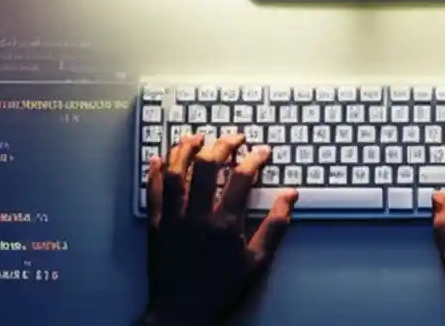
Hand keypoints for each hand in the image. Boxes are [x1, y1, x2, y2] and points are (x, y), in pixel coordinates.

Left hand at [140, 133, 297, 325]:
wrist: (183, 312)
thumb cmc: (222, 288)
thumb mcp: (257, 261)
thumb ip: (275, 225)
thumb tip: (290, 196)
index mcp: (225, 223)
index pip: (241, 178)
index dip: (254, 158)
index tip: (262, 151)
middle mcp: (197, 215)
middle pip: (206, 166)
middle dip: (221, 145)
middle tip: (233, 137)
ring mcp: (173, 219)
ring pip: (176, 173)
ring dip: (185, 150)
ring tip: (196, 137)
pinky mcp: (155, 226)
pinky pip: (153, 192)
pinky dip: (155, 173)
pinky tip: (159, 158)